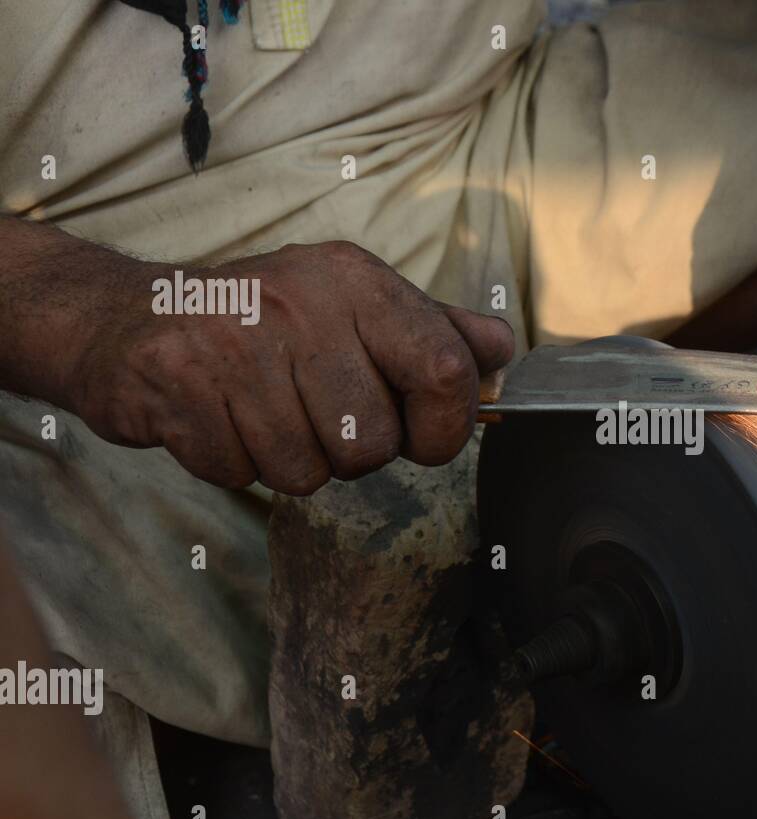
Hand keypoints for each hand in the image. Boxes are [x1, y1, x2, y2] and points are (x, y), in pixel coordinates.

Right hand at [67, 241, 513, 494]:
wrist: (127, 318)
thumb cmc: (261, 322)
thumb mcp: (355, 305)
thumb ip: (435, 330)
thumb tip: (501, 354)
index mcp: (356, 280)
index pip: (447, 370)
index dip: (444, 429)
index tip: (422, 437)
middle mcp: (299, 300)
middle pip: (372, 442)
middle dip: (351, 453)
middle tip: (315, 414)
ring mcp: (233, 339)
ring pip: (305, 469)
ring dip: (289, 461)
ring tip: (262, 411)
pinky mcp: (175, 381)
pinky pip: (239, 472)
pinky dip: (232, 462)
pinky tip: (217, 417)